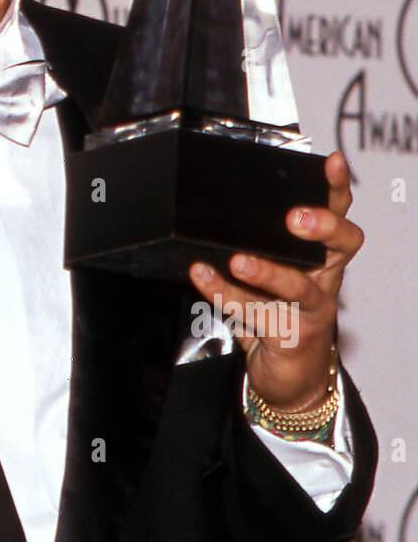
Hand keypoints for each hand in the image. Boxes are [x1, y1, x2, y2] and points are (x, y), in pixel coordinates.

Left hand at [187, 151, 363, 409]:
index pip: (339, 215)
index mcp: (322, 257)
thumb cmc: (279, 314)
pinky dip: (224, 294)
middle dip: (322, 228)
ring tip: (240, 260)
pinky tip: (201, 277)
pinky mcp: (291, 338)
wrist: (290, 378)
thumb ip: (259, 244)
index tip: (330, 163)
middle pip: (340, 246)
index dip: (336, 188)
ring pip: (299, 287)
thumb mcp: (275, 273)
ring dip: (268, 272)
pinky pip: (257, 315)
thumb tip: (215, 204)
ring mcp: (312, 311)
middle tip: (294, 218)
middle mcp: (324, 280)